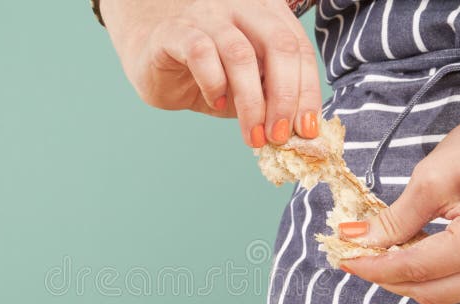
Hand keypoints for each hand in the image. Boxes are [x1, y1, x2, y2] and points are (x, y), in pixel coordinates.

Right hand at [100, 0, 321, 146]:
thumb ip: (270, 97)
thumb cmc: (206, 71)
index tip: (307, 129)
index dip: (308, 92)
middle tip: (280, 135)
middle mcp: (243, 8)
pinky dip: (215, 86)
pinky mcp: (177, 31)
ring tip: (252, 136)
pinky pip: (202, 55)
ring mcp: (209, 15)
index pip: (300, 50)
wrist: (151, 55)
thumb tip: (298, 131)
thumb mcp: (247, 85)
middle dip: (285, 98)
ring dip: (252, 103)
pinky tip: (217, 103)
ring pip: (241, 55)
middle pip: (279, 46)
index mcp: (269, 16)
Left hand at [338, 95, 459, 303]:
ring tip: (390, 254)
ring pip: (450, 296)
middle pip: (430, 291)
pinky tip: (439, 273)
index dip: (373, 266)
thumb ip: (396, 218)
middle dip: (388, 276)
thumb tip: (360, 239)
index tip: (345, 256)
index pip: (415, 268)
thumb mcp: (431, 177)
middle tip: (361, 253)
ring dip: (414, 282)